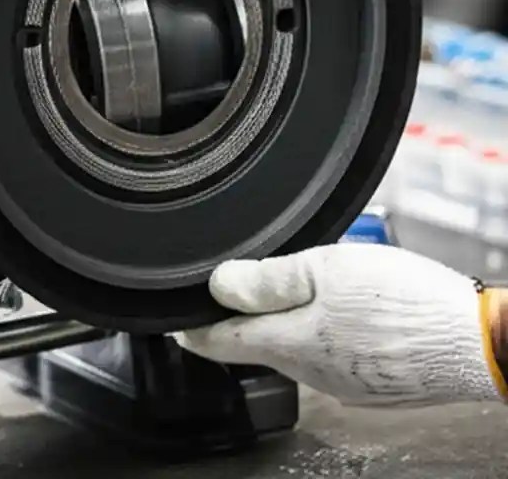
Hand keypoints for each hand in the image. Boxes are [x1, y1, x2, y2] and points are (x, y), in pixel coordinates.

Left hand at [177, 244, 504, 407]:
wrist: (478, 344)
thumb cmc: (407, 305)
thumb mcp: (328, 269)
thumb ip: (269, 279)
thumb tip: (218, 284)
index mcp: (286, 344)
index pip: (217, 342)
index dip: (192, 327)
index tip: (176, 321)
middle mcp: (309, 372)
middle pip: (259, 343)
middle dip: (248, 317)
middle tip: (244, 289)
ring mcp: (344, 384)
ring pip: (301, 349)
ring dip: (295, 322)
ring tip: (308, 292)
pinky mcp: (376, 385)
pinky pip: (338, 357)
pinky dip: (332, 334)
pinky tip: (354, 315)